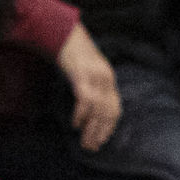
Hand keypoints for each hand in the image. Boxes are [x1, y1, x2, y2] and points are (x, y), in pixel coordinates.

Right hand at [56, 25, 121, 149]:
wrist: (64, 32)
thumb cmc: (73, 53)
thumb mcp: (87, 70)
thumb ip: (92, 86)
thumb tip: (90, 109)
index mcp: (108, 78)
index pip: (115, 108)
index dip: (108, 127)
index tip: (101, 141)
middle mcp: (105, 78)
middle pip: (107, 112)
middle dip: (100, 132)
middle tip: (91, 147)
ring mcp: (94, 76)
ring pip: (98, 110)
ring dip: (91, 129)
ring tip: (84, 141)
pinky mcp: (82, 75)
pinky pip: (85, 100)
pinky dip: (81, 115)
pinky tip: (76, 124)